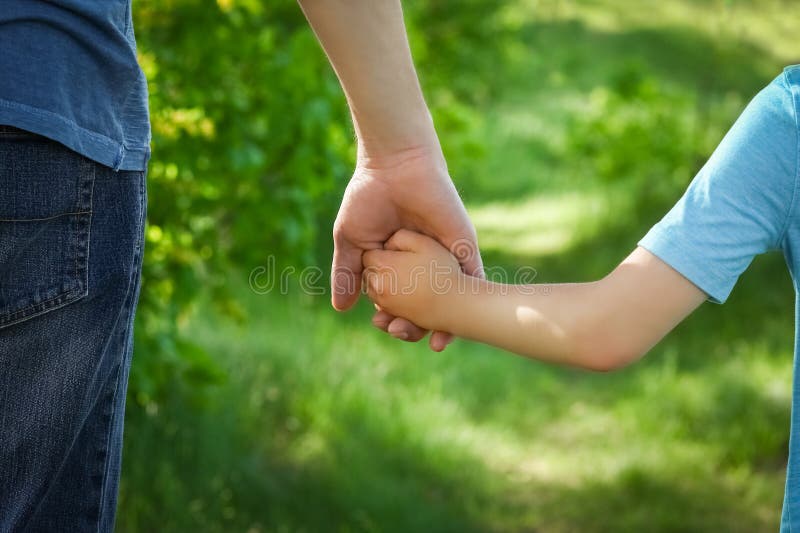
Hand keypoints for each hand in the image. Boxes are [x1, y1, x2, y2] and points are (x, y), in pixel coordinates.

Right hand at [331, 144, 482, 350]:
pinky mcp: (464, 249)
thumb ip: (347, 274)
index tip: (381, 326)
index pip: (398, 301)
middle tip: (399, 333)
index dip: (391, 318)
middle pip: (424, 307)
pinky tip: (456, 328)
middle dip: (413, 328)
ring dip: (441, 326)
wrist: (394, 167)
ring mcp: (445, 259)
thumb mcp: (350, 241)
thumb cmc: (368, 198)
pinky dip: (469, 307)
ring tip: (429, 341)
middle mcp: (423, 266)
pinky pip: (473, 282)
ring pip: (449, 302)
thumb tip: (341, 308)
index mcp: (397, 265)